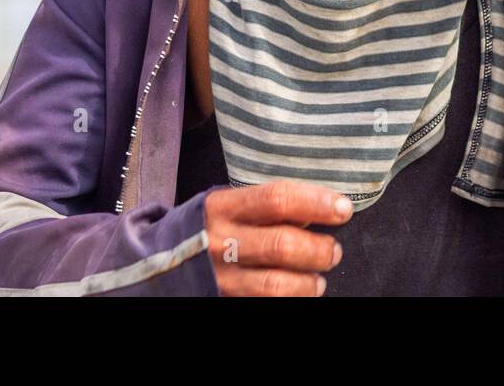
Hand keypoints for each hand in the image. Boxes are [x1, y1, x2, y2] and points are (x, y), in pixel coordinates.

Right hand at [203, 180, 349, 295]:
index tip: (343, 209)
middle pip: (281, 245)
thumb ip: (267, 207)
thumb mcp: (229, 205)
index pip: (277, 199)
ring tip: (318, 280)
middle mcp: (220, 242)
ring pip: (275, 285)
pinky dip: (290, 300)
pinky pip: (263, 303)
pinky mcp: (223, 300)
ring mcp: (220, 277)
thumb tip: (316, 212)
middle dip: (318, 249)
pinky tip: (299, 294)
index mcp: (223, 207)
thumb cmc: (209, 227)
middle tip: (332, 250)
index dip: (315, 202)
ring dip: (308, 283)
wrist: (160, 262)